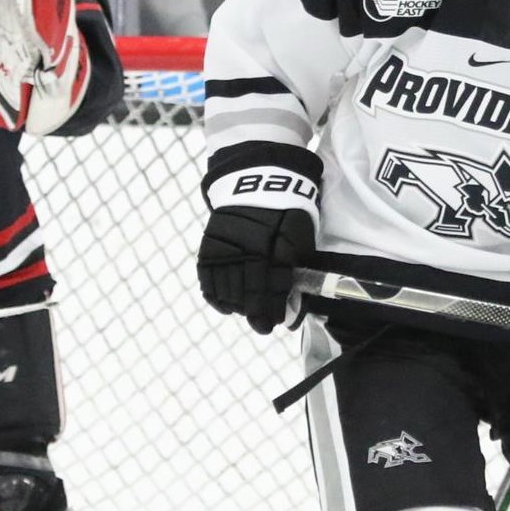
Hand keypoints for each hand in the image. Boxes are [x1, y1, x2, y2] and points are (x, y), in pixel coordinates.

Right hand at [197, 205, 313, 333]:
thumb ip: (295, 271)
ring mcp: (227, 250)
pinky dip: (216, 298)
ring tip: (246, 312)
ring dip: (238, 307)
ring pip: (228, 291)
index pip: (273, 291)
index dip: (273, 312)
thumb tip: (292, 306)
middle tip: (262, 326)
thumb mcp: (301, 240)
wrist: (259, 184)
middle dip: (257, 315)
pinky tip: (226, 307)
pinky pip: (208, 281)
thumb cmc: (287, 214)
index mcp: (277, 250)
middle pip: (249, 295)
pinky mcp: (210, 248)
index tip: (275, 324)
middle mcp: (250, 252)